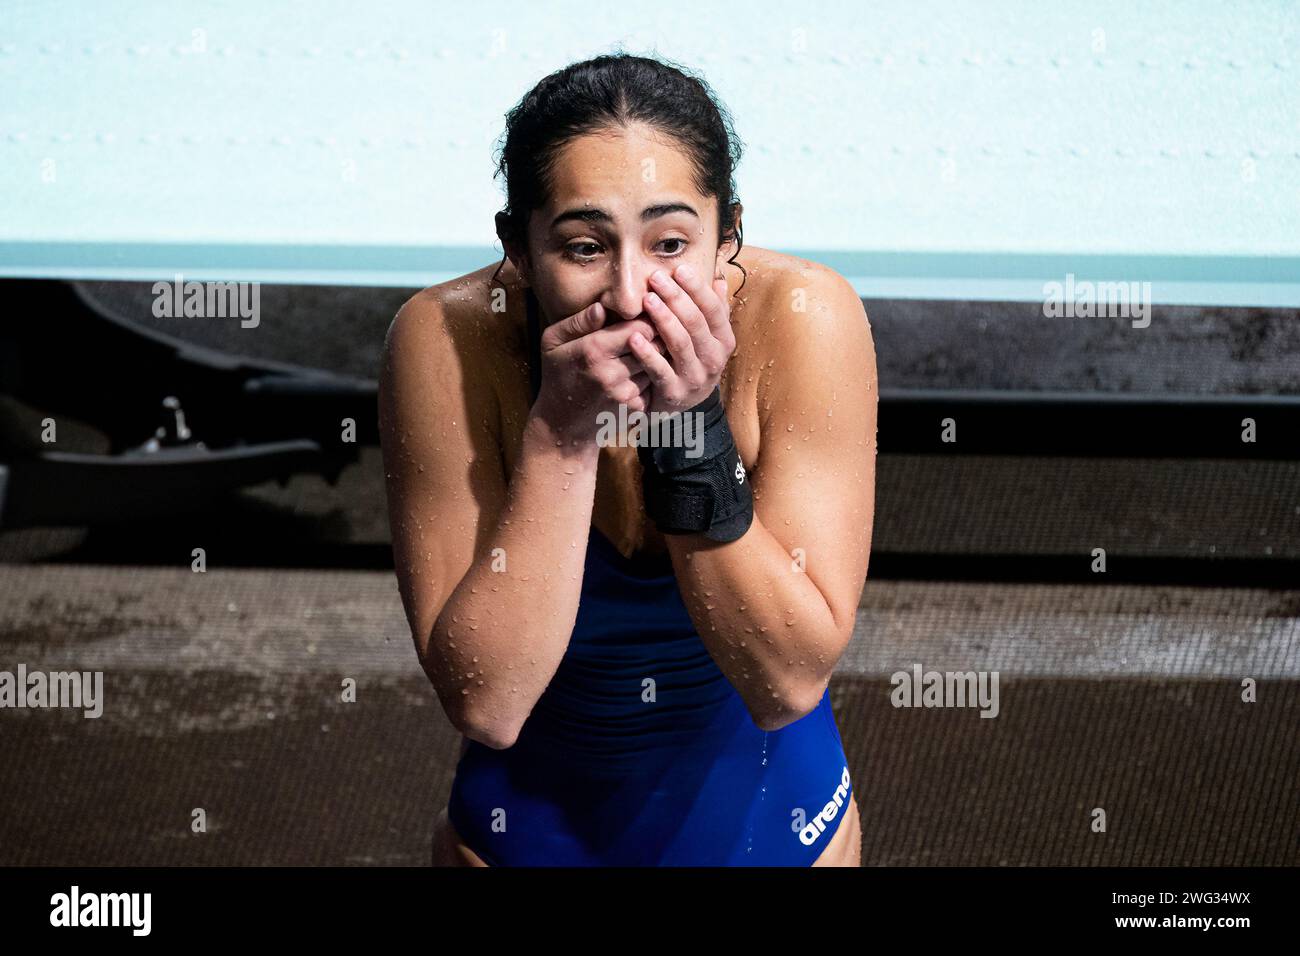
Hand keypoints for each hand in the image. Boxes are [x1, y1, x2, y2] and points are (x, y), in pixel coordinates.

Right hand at [532, 296, 665, 443]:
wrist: (563, 426)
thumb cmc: (557, 376)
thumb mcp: (553, 343)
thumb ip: (577, 322)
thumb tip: (603, 306)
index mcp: (593, 351)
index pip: (640, 327)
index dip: (645, 319)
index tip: (642, 315)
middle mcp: (612, 373)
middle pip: (654, 345)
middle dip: (654, 336)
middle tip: (648, 331)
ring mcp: (625, 393)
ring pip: (657, 364)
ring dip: (653, 357)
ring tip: (641, 352)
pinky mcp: (635, 408)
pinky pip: (653, 383)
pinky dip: (649, 377)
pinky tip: (636, 374)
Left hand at [628, 264, 734, 413]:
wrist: (683, 402)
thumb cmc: (692, 359)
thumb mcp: (708, 336)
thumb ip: (713, 310)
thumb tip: (719, 278)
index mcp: (724, 341)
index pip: (713, 309)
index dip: (697, 288)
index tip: (678, 269)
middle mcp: (714, 360)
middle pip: (696, 323)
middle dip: (676, 298)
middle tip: (656, 278)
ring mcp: (695, 378)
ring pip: (680, 343)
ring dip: (663, 319)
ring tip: (647, 299)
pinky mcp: (674, 393)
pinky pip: (660, 370)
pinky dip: (647, 353)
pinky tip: (634, 337)